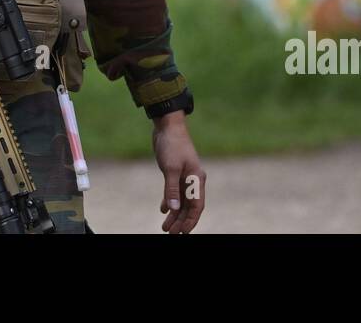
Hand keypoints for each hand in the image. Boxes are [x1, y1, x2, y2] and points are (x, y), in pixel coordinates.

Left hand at [151, 111, 205, 233]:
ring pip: (181, 201)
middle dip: (181, 221)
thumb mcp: (171, 168)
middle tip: (170, 233)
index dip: (191, 221)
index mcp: (197, 179)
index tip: (182, 233)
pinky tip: (163, 210)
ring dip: (174, 214)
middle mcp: (193, 180)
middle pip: (189, 206)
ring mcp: (184, 177)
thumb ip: (172, 189)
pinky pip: (174, 192)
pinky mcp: (174, 173)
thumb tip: (174, 209)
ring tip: (165, 227)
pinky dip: (170, 202)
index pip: (197, 206)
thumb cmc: (172, 145)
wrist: (167, 126)